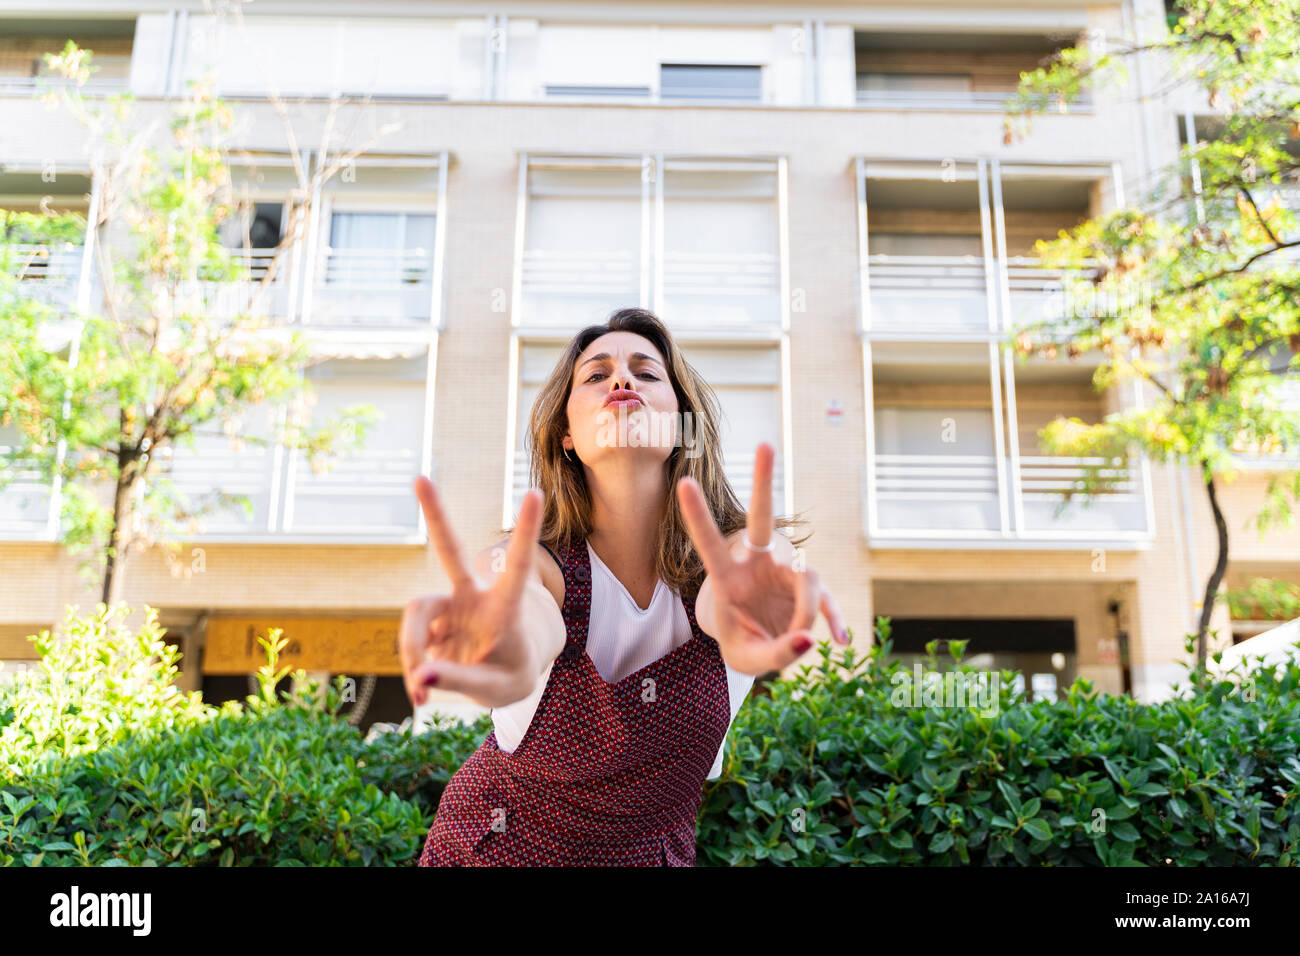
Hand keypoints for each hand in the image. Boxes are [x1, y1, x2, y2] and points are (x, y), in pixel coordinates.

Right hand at [400, 478, 544, 708]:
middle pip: (450, 552)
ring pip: (415, 615)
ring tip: (422, 693)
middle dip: (435, 516)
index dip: (526, 531)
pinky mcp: (429, 623)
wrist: (498, 678)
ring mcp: (448, 608)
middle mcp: (472, 598)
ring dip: (412, 652)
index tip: (535, 492)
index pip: (518, 566)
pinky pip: (411, 646)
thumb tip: (420, 675)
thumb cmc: (508, 676)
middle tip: (420, 477)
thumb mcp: (494, 688)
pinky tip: (423, 692)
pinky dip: (414, 674)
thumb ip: (459, 679)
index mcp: (504, 607)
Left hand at [676, 442, 849, 675]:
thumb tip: (807, 639)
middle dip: (763, 482)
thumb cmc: (744, 645)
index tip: (684, 482)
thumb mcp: (749, 660)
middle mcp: (758, 565)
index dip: (698, 516)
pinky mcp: (811, 588)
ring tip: (798, 642)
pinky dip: (834, 620)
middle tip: (765, 444)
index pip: (710, 544)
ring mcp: (786, 572)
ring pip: (806, 578)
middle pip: (761, 519)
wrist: (763, 646)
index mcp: (728, 579)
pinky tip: (840, 641)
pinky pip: (827, 600)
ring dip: (806, 613)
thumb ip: (775, 654)